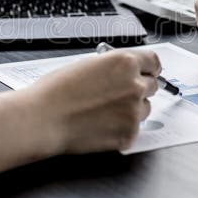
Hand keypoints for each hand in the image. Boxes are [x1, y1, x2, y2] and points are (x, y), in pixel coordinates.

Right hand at [32, 49, 159, 152]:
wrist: (44, 118)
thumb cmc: (57, 91)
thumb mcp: (89, 65)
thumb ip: (114, 67)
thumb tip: (124, 72)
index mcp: (125, 63)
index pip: (154, 62)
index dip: (148, 68)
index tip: (146, 73)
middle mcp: (135, 85)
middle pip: (152, 86)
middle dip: (138, 89)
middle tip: (118, 96)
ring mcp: (134, 112)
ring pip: (144, 109)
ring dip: (131, 110)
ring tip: (103, 112)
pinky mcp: (129, 134)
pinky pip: (133, 130)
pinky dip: (121, 129)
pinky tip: (100, 126)